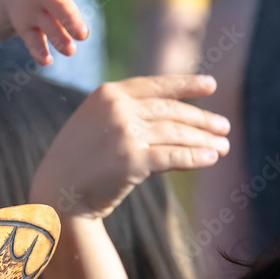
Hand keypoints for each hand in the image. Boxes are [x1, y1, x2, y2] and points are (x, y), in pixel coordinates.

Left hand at [4, 0, 87, 64]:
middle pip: (60, 8)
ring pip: (52, 27)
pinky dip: (39, 50)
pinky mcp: (29, 25)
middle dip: (70, 20)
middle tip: (82, 35)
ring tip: (70, 51)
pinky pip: (34, 40)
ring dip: (60, 39)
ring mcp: (39, 11)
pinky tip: (45, 62)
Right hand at [29, 75, 230, 218]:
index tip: (211, 86)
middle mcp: (117, 109)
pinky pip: (174, 156)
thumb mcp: (93, 126)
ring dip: (204, 140)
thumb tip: (172, 117)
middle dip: (202, 119)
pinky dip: (196, 158)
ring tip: (223, 146)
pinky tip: (211, 158)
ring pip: (177, 133)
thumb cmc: (75, 163)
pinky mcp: (133, 160)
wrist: (56, 194)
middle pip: (171, 111)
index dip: (186, 85)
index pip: (156, 85)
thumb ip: (124, 114)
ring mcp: (125, 134)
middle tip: (223, 127)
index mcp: (106, 95)